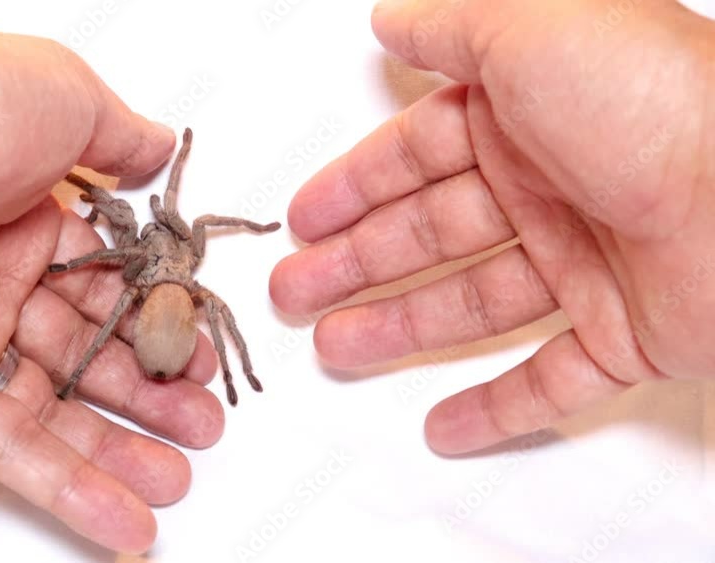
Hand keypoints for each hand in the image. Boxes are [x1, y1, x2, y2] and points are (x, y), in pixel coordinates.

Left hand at [0, 2, 222, 552]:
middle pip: (88, 356)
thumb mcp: (72, 103)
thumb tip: (159, 151)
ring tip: (176, 477)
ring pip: (55, 411)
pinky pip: (7, 446)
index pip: (108, 288)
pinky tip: (121, 516)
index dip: (154, 323)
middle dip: (148, 394)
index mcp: (30, 219)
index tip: (195, 349)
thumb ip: (125, 139)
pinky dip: (66, 487)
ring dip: (118, 452)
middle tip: (198, 422)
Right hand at [271, 0, 714, 453]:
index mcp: (530, 118)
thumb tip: (393, 19)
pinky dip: (495, 407)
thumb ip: (450, 26)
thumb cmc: (659, 105)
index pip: (417, 158)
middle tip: (295, 292)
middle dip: (354, 264)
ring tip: (336, 350)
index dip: (351, 189)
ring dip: (398, 331)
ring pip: (471, 306)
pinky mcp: (627, 336)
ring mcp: (589, 265)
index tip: (303, 221)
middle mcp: (555, 188)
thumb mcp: (531, 30)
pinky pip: (549, 380)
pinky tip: (444, 425)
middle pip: (429, 235)